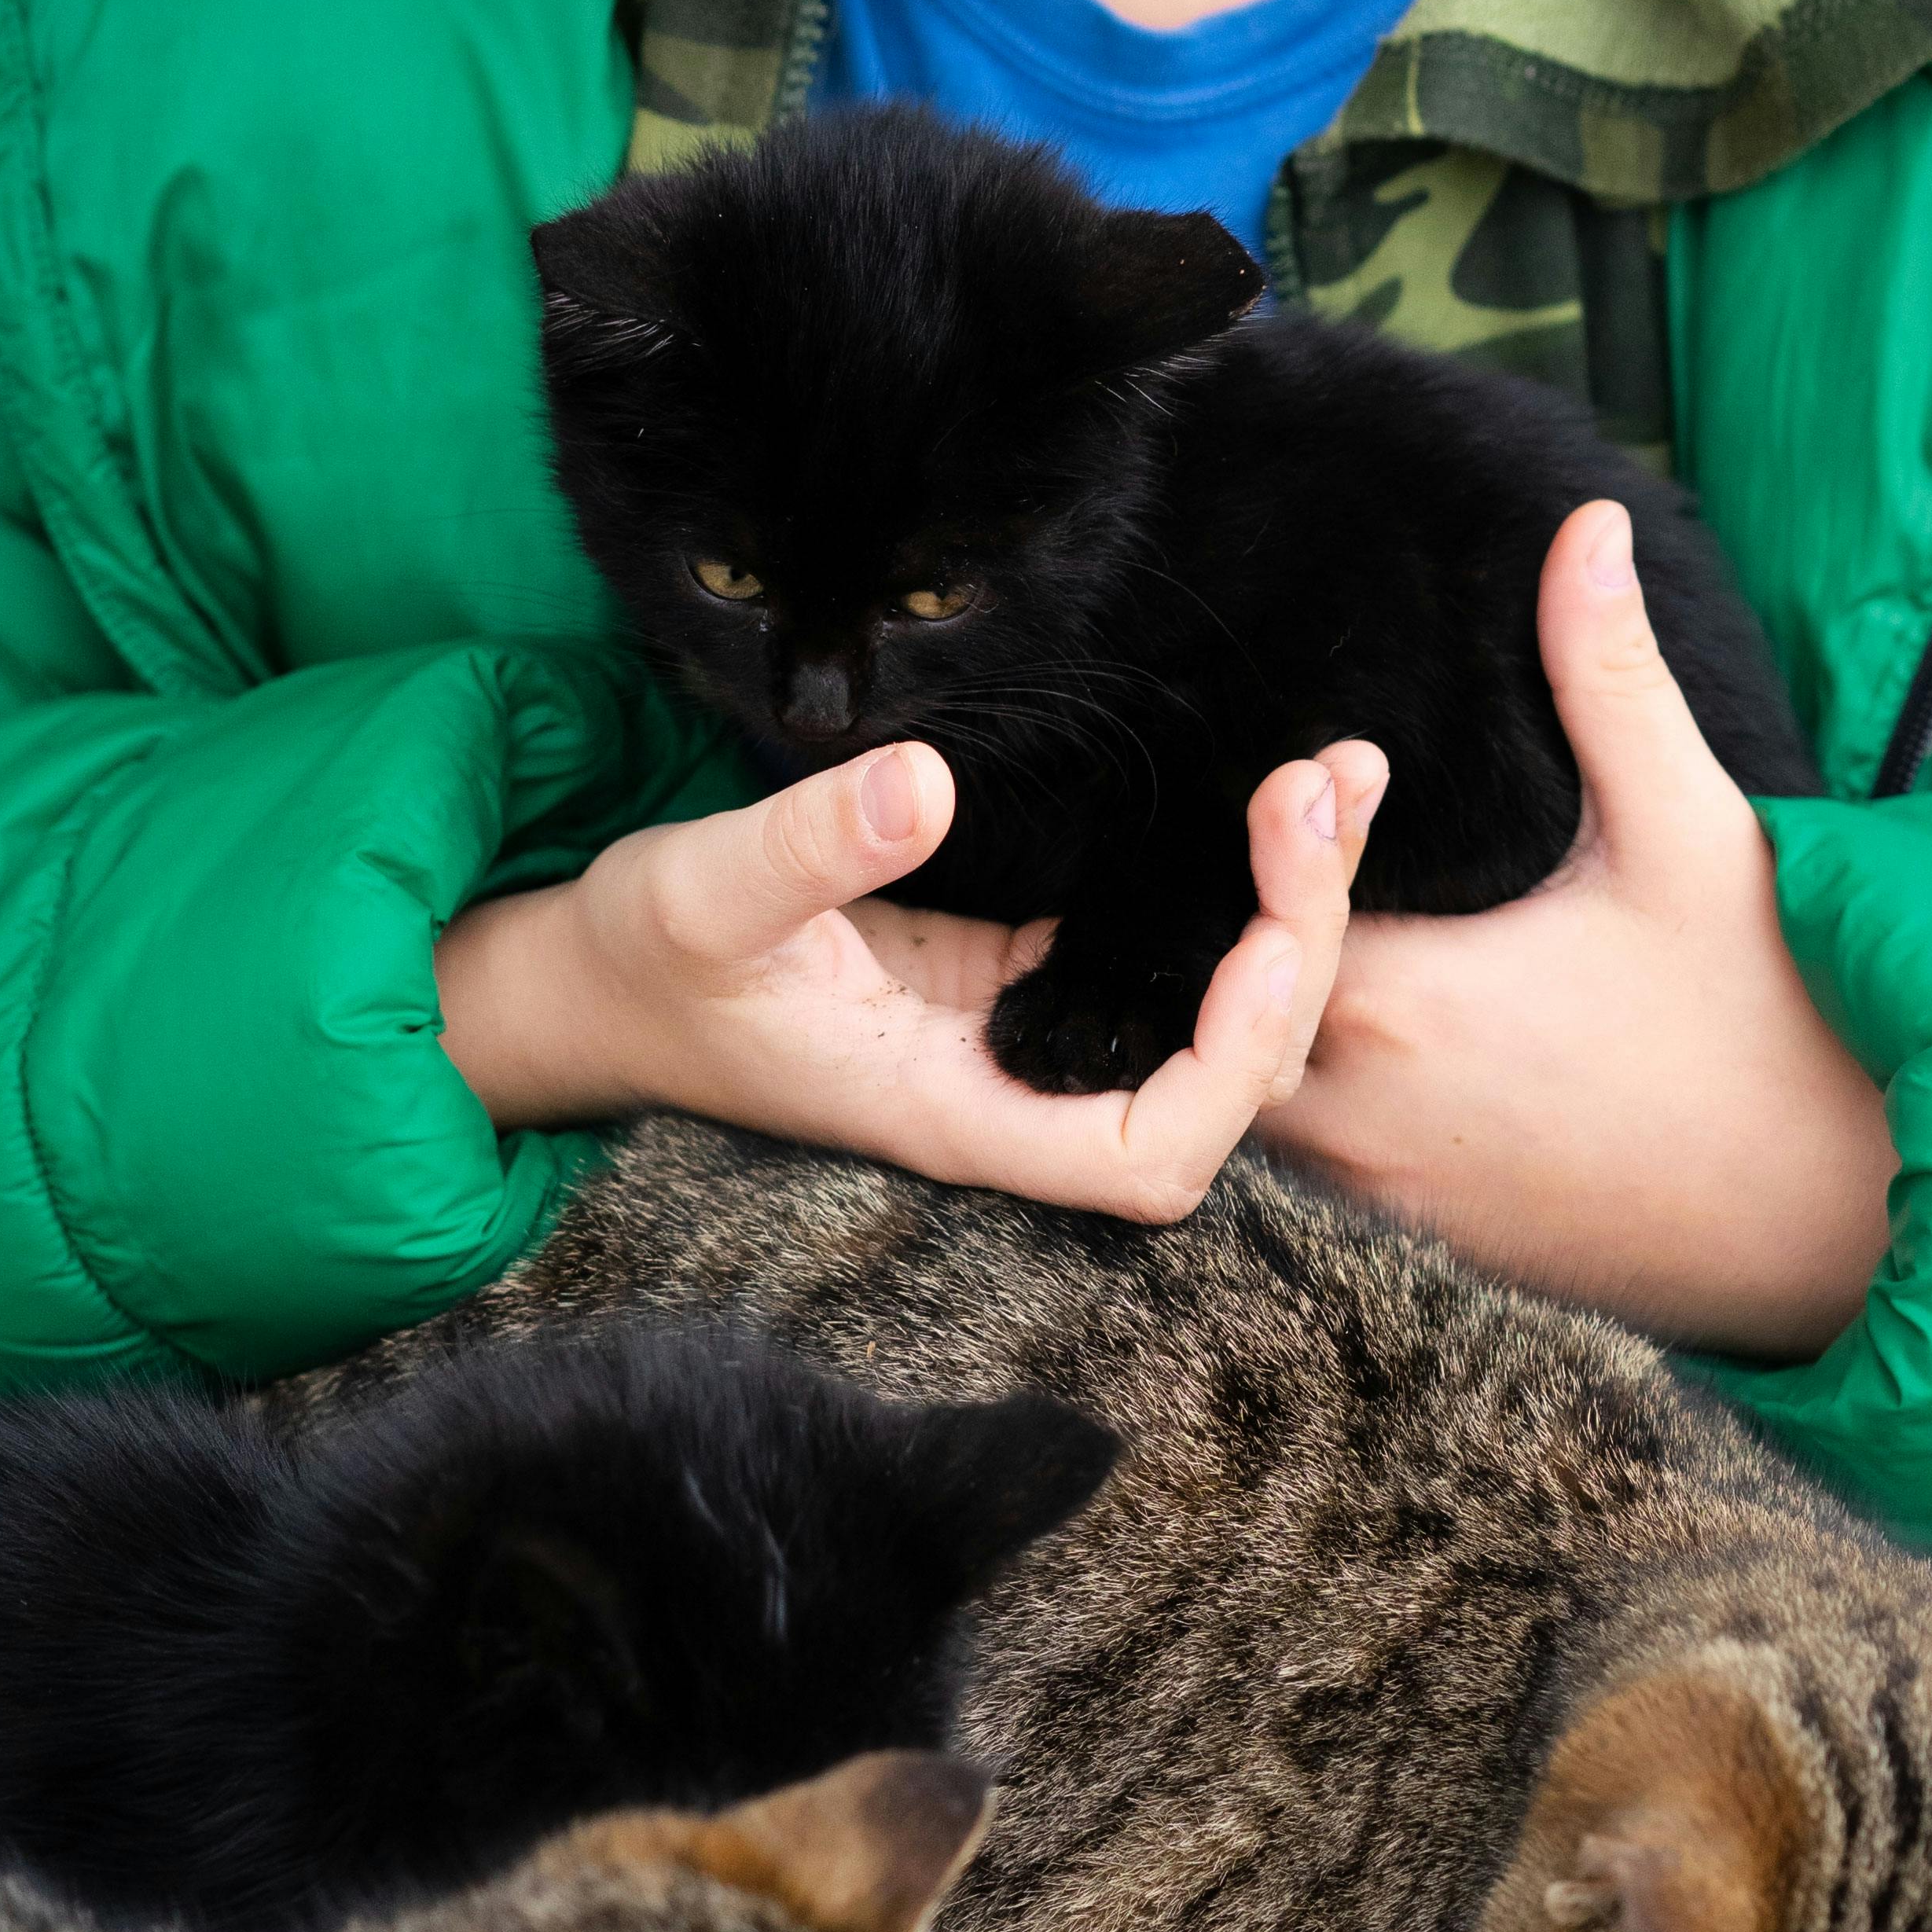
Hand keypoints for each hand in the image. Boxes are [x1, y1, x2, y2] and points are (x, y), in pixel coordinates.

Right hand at [435, 736, 1386, 1225]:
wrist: (600, 981)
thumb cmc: (642, 959)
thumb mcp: (700, 890)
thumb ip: (807, 847)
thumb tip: (918, 781)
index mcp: (958, 1111)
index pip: (1148, 1156)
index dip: (1230, 1066)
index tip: (1264, 936)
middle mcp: (1016, 1088)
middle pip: (1222, 1079)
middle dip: (1298, 944)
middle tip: (1323, 789)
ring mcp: (1027, 1031)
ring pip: (1210, 1009)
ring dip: (1288, 905)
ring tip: (1331, 775)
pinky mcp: (1021, 969)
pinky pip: (1161, 946)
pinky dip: (1230, 881)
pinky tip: (1270, 793)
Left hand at [1260, 503, 1894, 1357]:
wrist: (1847, 1218)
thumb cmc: (1772, 1020)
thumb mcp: (1692, 830)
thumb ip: (1609, 677)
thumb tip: (1590, 523)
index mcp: (1404, 1005)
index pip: (1259, 912)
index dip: (1288, 832)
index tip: (1356, 772)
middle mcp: (1363, 1115)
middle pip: (1230, 1007)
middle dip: (1260, 922)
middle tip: (1326, 842)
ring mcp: (1388, 1196)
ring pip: (1259, 1097)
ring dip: (1281, 1010)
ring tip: (1339, 921)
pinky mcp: (1428, 1245)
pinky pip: (1319, 1162)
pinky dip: (1321, 1090)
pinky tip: (1384, 1025)